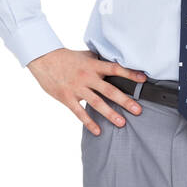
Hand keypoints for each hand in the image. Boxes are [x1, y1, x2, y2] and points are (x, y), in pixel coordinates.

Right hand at [27, 48, 146, 135]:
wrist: (43, 59)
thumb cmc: (66, 58)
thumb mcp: (85, 55)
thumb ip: (99, 62)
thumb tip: (115, 63)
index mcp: (93, 65)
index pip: (115, 69)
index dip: (129, 74)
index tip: (143, 80)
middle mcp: (87, 77)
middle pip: (109, 89)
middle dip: (124, 101)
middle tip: (138, 110)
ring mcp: (77, 88)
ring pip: (96, 103)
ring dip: (109, 114)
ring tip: (121, 123)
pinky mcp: (67, 98)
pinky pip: (79, 112)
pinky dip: (89, 122)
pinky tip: (98, 131)